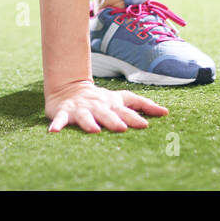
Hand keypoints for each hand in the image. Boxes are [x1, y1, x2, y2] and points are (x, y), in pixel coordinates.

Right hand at [45, 79, 168, 132]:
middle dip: (114, 120)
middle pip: (107, 113)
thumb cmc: (101, 99)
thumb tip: (166, 112)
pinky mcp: (64, 112)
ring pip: (86, 116)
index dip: (134, 117)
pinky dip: (57, 124)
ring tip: (94, 130)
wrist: (69, 89)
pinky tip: (54, 131)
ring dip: (89, 122)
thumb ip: (141, 104)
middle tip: (122, 128)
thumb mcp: (120, 98)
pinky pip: (60, 119)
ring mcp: (81, 109)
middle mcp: (98, 106)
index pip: (125, 110)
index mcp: (111, 104)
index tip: (145, 124)